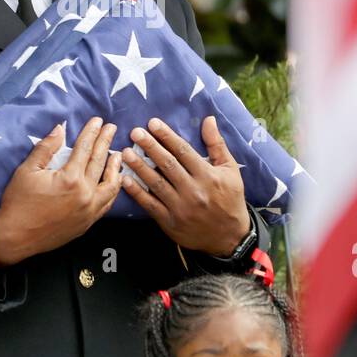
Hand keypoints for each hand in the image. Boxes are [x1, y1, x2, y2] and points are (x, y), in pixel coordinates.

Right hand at [0, 117, 121, 266]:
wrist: (15, 238)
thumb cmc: (18, 203)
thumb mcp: (27, 170)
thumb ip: (46, 148)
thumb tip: (60, 129)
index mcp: (70, 179)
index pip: (85, 149)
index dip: (91, 133)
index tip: (98, 121)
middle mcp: (84, 194)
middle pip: (99, 162)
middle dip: (106, 142)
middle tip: (112, 128)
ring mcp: (89, 210)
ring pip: (110, 185)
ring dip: (115, 167)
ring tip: (118, 155)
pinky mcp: (88, 222)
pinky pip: (107, 204)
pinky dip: (113, 190)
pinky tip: (114, 183)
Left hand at [121, 115, 249, 255]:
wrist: (229, 237)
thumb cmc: (230, 199)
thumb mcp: (230, 170)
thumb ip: (217, 144)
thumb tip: (209, 119)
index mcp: (207, 176)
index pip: (183, 151)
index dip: (167, 136)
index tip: (152, 123)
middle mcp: (193, 190)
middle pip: (167, 165)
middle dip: (150, 147)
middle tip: (135, 132)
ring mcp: (180, 208)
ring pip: (156, 183)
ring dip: (139, 167)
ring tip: (126, 152)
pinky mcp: (170, 222)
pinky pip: (151, 205)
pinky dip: (137, 193)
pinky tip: (126, 180)